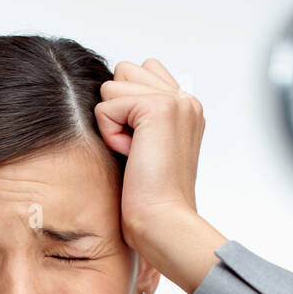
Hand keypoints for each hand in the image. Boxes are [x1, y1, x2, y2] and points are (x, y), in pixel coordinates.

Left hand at [95, 58, 204, 259]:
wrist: (163, 222)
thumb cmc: (151, 200)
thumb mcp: (146, 150)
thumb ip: (138, 118)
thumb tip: (110, 93)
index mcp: (186, 108)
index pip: (141, 72)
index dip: (126, 107)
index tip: (142, 148)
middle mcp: (185, 100)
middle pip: (125, 71)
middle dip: (118, 109)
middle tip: (137, 150)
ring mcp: (175, 101)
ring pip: (113, 85)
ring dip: (114, 123)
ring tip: (135, 154)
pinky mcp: (158, 108)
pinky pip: (107, 106)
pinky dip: (110, 135)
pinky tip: (132, 156)